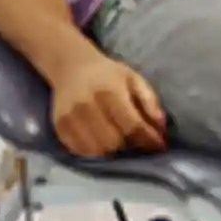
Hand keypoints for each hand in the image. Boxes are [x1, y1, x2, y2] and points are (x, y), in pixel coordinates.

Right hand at [51, 55, 167, 157]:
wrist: (72, 67)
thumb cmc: (108, 75)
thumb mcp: (134, 79)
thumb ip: (150, 102)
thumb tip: (161, 128)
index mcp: (109, 92)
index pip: (132, 126)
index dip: (149, 140)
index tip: (160, 146)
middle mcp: (87, 106)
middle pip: (114, 142)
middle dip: (130, 146)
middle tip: (137, 142)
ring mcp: (70, 118)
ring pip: (97, 151)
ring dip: (112, 153)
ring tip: (120, 143)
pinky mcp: (59, 128)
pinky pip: (80, 152)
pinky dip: (95, 153)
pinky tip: (102, 143)